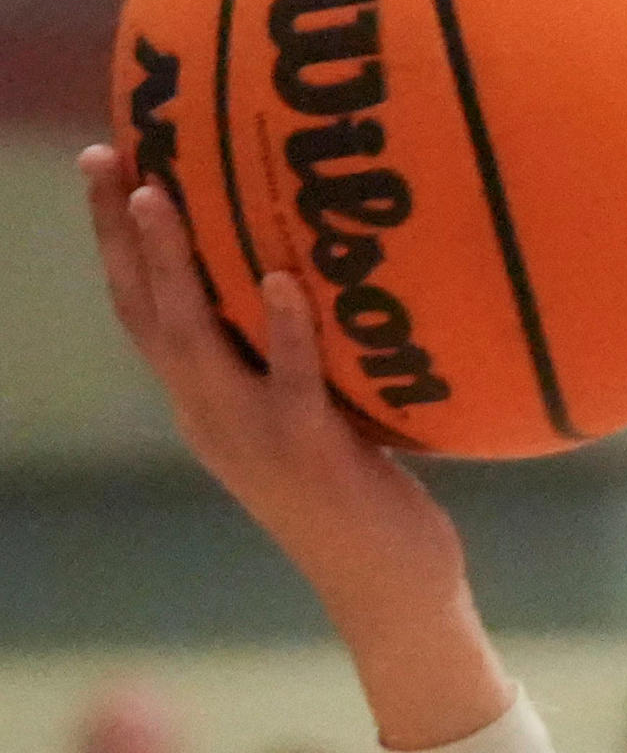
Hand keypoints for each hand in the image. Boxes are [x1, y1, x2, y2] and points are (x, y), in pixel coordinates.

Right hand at [80, 148, 504, 748]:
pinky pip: (293, 382)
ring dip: (175, 267)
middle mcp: (212, 417)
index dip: (115, 244)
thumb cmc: (365, 504)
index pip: (142, 314)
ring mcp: (257, 436)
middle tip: (108, 157)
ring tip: (161, 196)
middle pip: (147, 312)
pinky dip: (283, 330)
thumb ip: (295, 364)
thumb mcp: (312, 424)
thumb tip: (312, 283)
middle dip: (119, 234)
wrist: (392, 595)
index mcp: (206, 407)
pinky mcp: (314, 453)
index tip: (108, 169)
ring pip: (197, 339)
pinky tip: (281, 282)